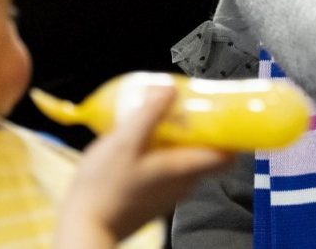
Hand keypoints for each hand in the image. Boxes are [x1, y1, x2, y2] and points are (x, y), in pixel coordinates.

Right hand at [56, 86, 231, 247]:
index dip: (231, 134)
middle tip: (183, 108)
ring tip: (158, 122)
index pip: (227, 156)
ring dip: (179, 142)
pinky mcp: (154, 200)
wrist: (84, 227)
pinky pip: (170, 173)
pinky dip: (164, 156)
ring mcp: (170, 195)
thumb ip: (149, 114)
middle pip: (207, 154)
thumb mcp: (125, 141)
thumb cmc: (105, 185)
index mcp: (184, 169)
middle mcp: (185, 184)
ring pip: (187, 163)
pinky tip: (142, 145)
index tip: (222, 112)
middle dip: (199, 130)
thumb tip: (170, 88)